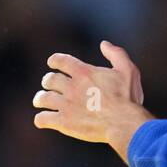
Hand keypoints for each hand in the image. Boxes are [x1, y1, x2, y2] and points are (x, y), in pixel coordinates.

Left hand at [32, 42, 151, 157]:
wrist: (123, 123)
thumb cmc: (127, 97)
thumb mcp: (127, 69)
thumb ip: (116, 54)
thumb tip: (104, 44)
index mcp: (84, 72)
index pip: (61, 61)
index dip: (54, 60)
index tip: (52, 63)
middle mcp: (71, 86)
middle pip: (50, 79)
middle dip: (48, 81)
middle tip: (47, 84)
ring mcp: (66, 105)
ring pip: (43, 98)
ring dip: (40, 99)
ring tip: (39, 100)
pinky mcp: (64, 122)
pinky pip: (43, 119)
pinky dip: (41, 119)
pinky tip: (42, 120)